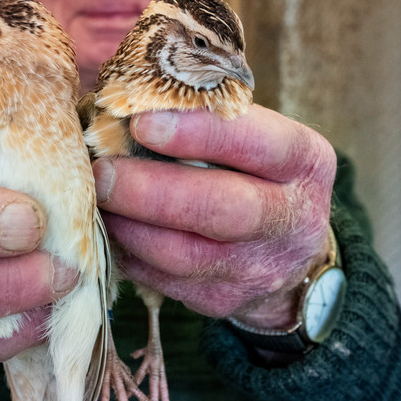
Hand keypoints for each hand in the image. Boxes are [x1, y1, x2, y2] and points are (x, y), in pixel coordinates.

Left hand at [91, 104, 336, 330]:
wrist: (290, 253)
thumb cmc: (257, 173)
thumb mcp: (259, 138)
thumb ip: (209, 118)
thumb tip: (128, 99)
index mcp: (303, 161)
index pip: (255, 143)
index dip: (198, 133)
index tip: (142, 122)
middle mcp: (290, 218)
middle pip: (219, 209)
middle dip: (151, 191)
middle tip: (103, 172)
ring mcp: (259, 267)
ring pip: (184, 255)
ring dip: (129, 226)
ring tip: (97, 197)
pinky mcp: (224, 301)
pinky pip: (164, 280)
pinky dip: (129, 252)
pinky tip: (111, 226)